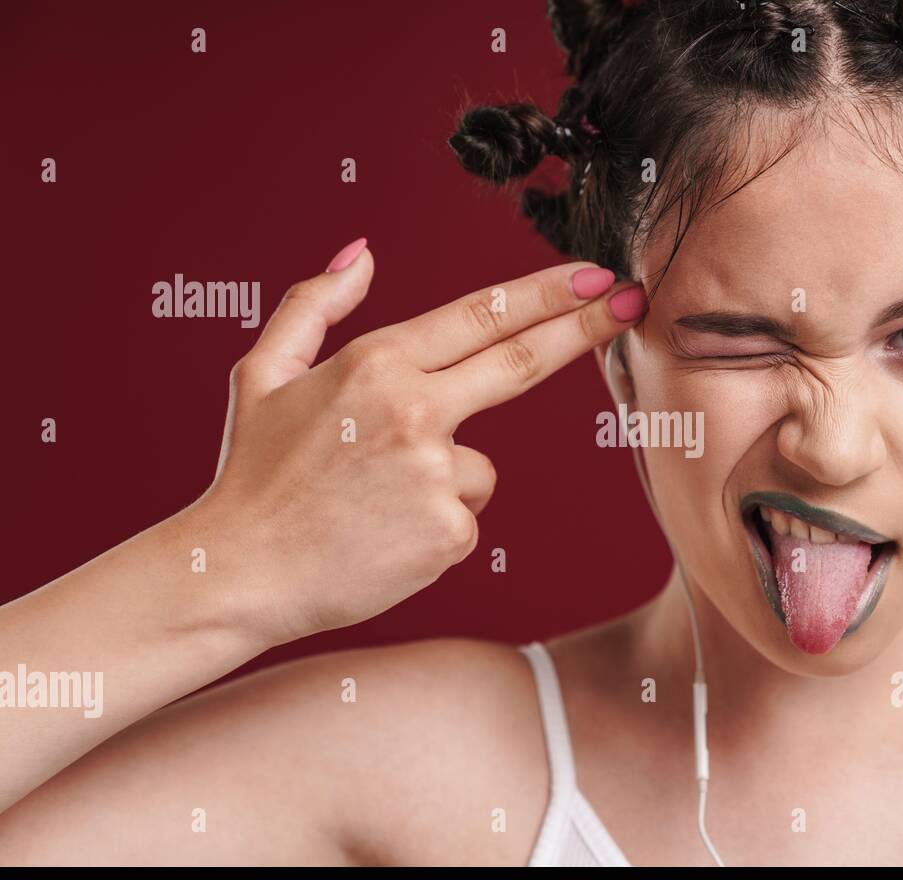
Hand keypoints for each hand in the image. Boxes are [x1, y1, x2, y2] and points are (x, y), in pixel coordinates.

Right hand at [189, 240, 644, 647]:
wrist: (240, 573)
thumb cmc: (253, 475)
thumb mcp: (262, 374)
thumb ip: (314, 305)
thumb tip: (365, 254)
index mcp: (376, 364)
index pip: (482, 316)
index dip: (547, 294)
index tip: (595, 275)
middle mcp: (415, 411)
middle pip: (523, 361)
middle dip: (585, 326)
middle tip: (631, 302)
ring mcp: (437, 474)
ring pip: (479, 467)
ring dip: (445, 479)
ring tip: (373, 501)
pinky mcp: (451, 532)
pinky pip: (465, 516)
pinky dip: (434, 524)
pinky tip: (383, 533)